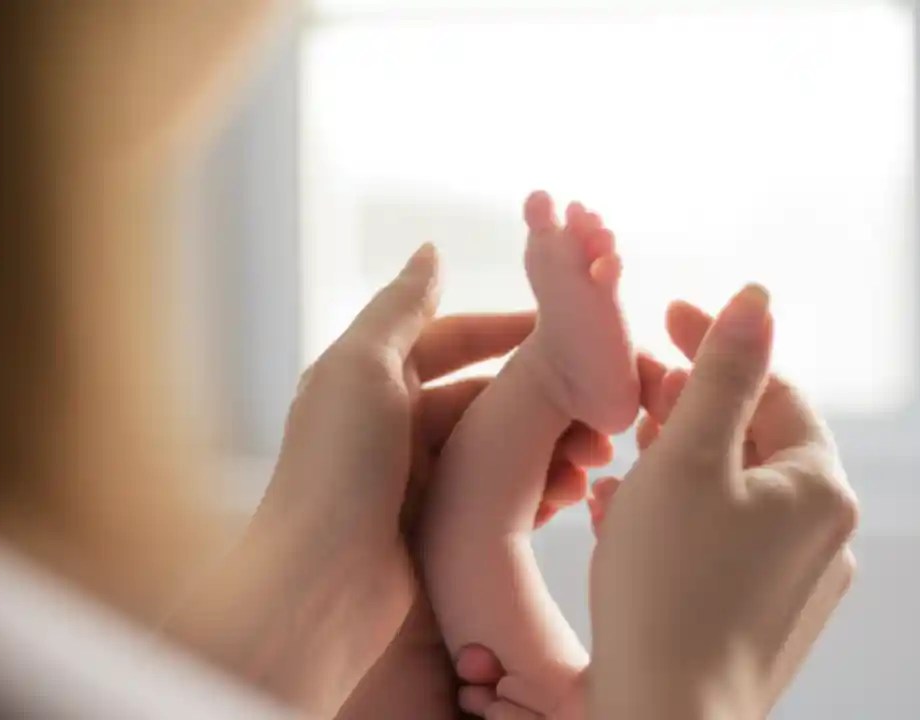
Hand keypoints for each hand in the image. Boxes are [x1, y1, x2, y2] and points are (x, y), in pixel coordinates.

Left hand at [171, 244, 610, 717]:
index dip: (508, 329)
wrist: (317, 593)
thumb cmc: (332, 471)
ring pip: (501, 449)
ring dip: (549, 447)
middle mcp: (395, 428)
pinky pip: (502, 500)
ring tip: (593, 456)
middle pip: (487, 397)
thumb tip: (432, 249)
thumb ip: (400, 307)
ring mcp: (418, 483)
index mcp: (373, 381)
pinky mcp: (439, 532)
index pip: (453, 339)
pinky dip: (537, 493)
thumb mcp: (361, 369)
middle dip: (543, 399)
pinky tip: (570, 496)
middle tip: (601, 408)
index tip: (566, 328)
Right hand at [588, 286, 858, 719]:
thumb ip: (723, 372)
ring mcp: (800, 581)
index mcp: (820, 486)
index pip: (773, 386)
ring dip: (676, 461)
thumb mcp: (690, 458)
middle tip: (632, 389)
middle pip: (755, 440)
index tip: (664, 316)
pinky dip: (679, 516)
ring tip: (618, 455)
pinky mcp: (767, 618)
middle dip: (690, 407)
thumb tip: (758, 299)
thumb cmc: (670, 589)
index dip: (717, 345)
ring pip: (734, 492)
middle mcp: (826, 533)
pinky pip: (724, 542)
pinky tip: (623, 516)